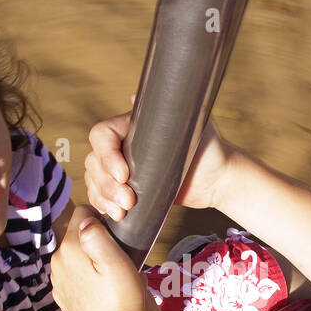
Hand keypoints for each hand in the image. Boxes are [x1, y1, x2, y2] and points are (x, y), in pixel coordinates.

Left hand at [50, 206, 165, 310]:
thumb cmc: (125, 302)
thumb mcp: (119, 263)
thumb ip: (98, 237)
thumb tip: (86, 217)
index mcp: (70, 249)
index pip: (83, 213)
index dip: (103, 220)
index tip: (118, 238)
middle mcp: (57, 262)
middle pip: (77, 234)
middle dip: (96, 240)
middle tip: (118, 259)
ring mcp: (58, 282)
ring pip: (75, 255)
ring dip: (91, 259)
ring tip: (111, 278)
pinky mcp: (63, 297)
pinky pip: (74, 274)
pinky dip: (87, 277)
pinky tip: (102, 291)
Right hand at [85, 94, 236, 220]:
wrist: (217, 179)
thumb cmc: (208, 148)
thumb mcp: (193, 125)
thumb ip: (172, 110)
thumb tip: (134, 96)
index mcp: (131, 127)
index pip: (102, 135)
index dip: (106, 155)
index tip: (124, 174)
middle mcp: (122, 146)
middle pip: (94, 161)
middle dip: (107, 184)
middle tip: (128, 201)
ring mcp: (121, 170)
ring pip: (94, 180)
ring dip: (104, 197)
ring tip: (123, 211)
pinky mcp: (125, 190)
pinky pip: (100, 197)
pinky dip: (103, 205)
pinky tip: (116, 215)